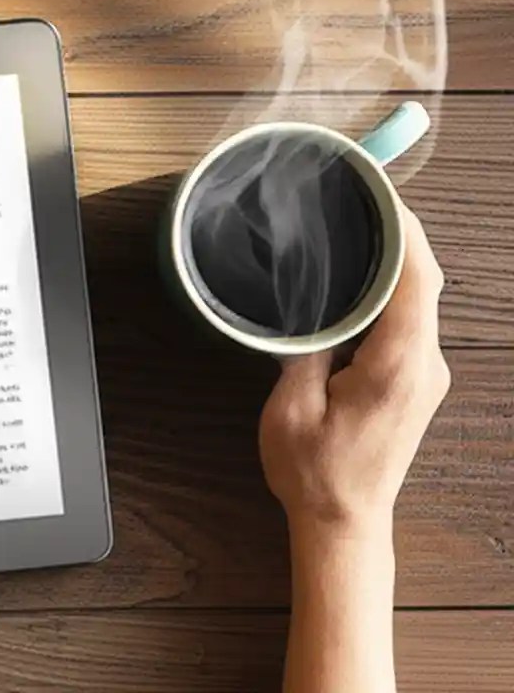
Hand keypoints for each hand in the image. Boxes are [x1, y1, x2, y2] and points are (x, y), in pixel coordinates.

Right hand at [259, 207, 449, 534]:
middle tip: (363, 200)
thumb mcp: (291, 406)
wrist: (345, 522)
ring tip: (359, 231)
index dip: (403, 230)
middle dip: (400, 236)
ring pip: (422, 300)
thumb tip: (314, 304)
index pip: (416, 279)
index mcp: (397, 366)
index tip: (379, 194)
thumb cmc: (314, 472)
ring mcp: (426, 374)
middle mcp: (425, 365)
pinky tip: (363, 281)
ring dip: (396, 264)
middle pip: (425, 282)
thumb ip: (306, 349)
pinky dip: (394, 292)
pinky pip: (412, 321)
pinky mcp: (417, 382)